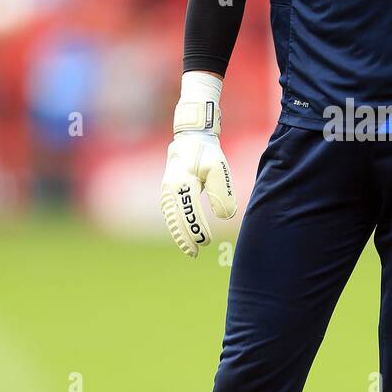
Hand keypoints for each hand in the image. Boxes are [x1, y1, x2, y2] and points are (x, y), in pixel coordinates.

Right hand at [160, 75, 235, 257]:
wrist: (192, 137)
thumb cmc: (207, 153)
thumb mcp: (218, 169)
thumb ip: (221, 192)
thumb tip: (224, 215)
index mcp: (183, 183)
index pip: (189, 212)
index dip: (197, 229)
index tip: (206, 242)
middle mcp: (171, 189)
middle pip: (176, 219)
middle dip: (185, 237)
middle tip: (195, 253)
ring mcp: (167, 190)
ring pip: (170, 217)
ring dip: (178, 233)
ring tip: (188, 249)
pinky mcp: (168, 190)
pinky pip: (169, 212)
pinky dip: (174, 225)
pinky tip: (182, 234)